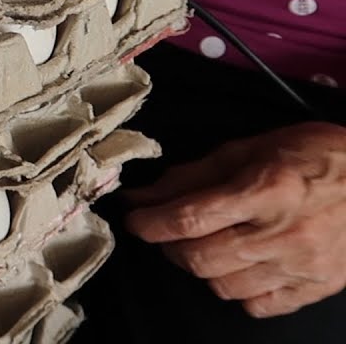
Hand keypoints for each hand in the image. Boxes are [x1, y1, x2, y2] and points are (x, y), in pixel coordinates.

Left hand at [124, 122, 345, 317]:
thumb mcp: (252, 149)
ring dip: (202, 267)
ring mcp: (302, 266)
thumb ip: (195, 174)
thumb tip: (145, 194)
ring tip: (209, 244)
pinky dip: (238, 290)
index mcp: (266, 189)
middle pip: (200, 258)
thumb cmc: (319, 157)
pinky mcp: (316, 287)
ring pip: (223, 286)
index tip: (136, 220)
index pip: (189, 217)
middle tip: (169, 231)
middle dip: (170, 246)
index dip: (151, 223)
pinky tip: (242, 266)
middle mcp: (284, 232)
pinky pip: (257, 306)